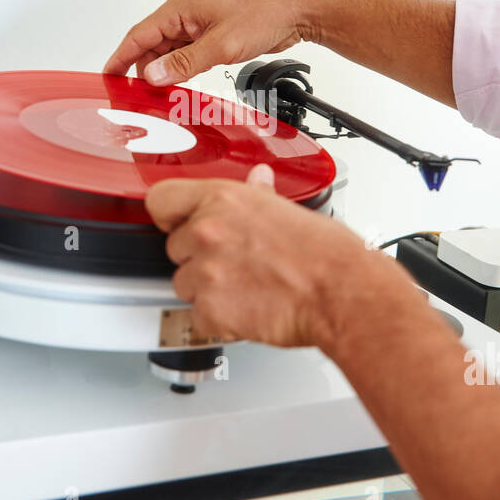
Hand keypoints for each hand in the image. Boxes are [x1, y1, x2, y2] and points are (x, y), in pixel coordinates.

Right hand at [103, 0, 325, 85]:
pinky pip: (185, 56)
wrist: (293, 10)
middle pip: (149, 47)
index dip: (119, 58)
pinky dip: (180, 71)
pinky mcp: (209, 37)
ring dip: (164, 73)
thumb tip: (153, 75)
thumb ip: (185, 62)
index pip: (137, 36)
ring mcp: (197, 27)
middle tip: (138, 98)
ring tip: (161, 95)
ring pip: (167, 54)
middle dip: (143, 72)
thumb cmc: (262, 13)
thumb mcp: (220, 44)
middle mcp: (183, 16)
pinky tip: (182, 86)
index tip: (107, 77)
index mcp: (178, 9)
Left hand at [144, 163, 417, 348]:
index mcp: (223, 199)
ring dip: (208, 292)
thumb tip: (257, 178)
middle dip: (199, 259)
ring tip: (247, 289)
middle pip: (174, 248)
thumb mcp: (288, 208)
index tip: (181, 225)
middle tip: (237, 265)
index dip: (171, 217)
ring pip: (184, 285)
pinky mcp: (210, 309)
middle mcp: (208, 231)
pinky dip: (219, 321)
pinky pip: (198, 318)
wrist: (339, 292)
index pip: (160, 200)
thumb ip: (258, 194)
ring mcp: (206, 272)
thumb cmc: (324, 253)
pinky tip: (248, 310)